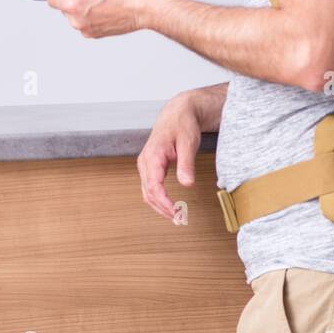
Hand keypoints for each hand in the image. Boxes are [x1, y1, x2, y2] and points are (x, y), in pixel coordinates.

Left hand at [46, 0, 154, 36]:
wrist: (142, 8)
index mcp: (73, 4)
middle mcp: (76, 20)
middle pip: (62, 7)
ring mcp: (85, 29)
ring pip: (73, 16)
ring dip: (81, 8)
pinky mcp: (93, 35)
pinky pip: (84, 23)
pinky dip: (90, 16)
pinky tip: (104, 8)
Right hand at [138, 93, 201, 219]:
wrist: (178, 113)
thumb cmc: (183, 124)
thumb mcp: (188, 142)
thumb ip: (186, 164)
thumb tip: (187, 184)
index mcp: (153, 155)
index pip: (154, 186)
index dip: (164, 203)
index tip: (176, 212)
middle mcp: (145, 161)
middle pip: (148, 193)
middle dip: (162, 209)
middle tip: (180, 219)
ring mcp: (145, 164)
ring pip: (147, 192)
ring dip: (159, 207)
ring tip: (176, 216)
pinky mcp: (149, 167)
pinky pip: (149, 187)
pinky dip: (158, 199)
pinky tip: (170, 206)